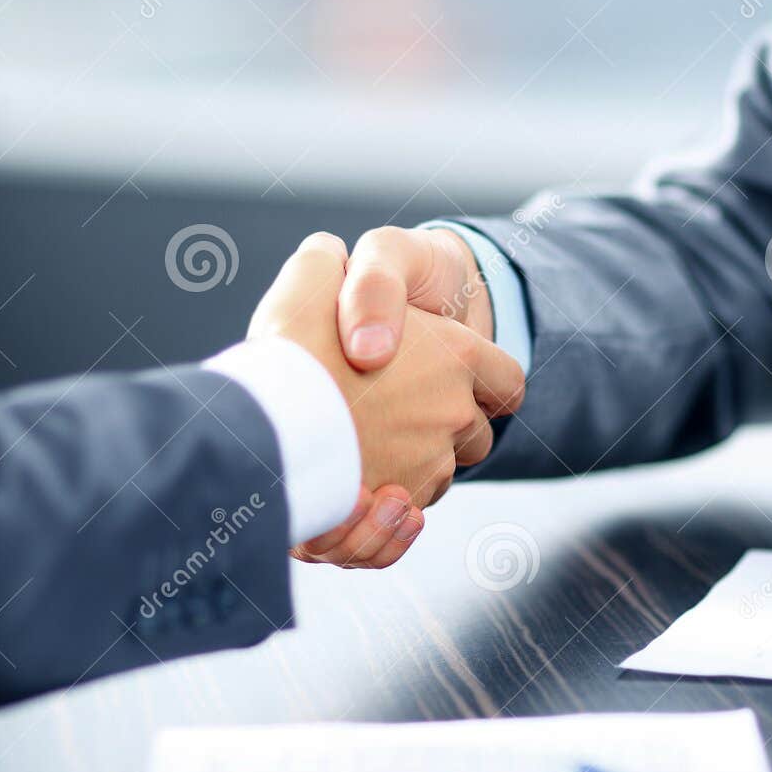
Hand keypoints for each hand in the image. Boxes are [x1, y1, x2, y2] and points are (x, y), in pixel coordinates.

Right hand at [248, 233, 524, 564]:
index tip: (460, 382)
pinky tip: (356, 486)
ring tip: (362, 447)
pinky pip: (409, 517)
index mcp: (456, 355)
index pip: (506, 379)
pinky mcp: (399, 510)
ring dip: (414, 466)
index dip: (487, 382)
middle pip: (475, 433)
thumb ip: (331, 263)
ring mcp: (431, 465)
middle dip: (445, 428)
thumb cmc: (292, 344)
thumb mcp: (313, 277)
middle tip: (391, 412)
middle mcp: (454, 413)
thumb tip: (330, 254)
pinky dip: (390, 510)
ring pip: (440, 474)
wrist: (264, 423)